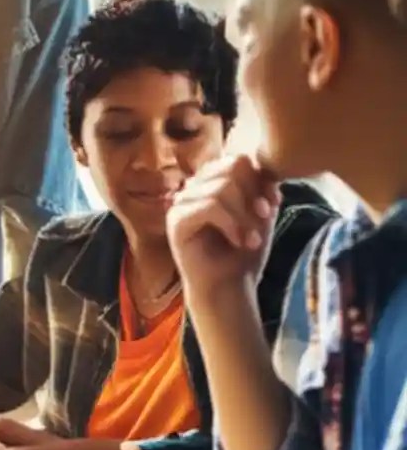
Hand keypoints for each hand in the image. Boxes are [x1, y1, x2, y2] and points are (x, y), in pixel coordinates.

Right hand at [168, 154, 281, 299]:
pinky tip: (240, 241)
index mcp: (210, 182)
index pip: (237, 161)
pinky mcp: (176, 222)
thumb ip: (262, 187)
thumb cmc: (243, 253)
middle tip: (264, 217)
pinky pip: (209, 207)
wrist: (227, 288)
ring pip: (221, 188)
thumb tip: (266, 170)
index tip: (273, 204)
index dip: (260, 179)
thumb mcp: (260, 214)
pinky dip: (231, 224)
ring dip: (244, 215)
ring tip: (252, 239)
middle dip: (252, 194)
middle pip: (230, 168)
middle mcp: (193, 188)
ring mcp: (181, 203)